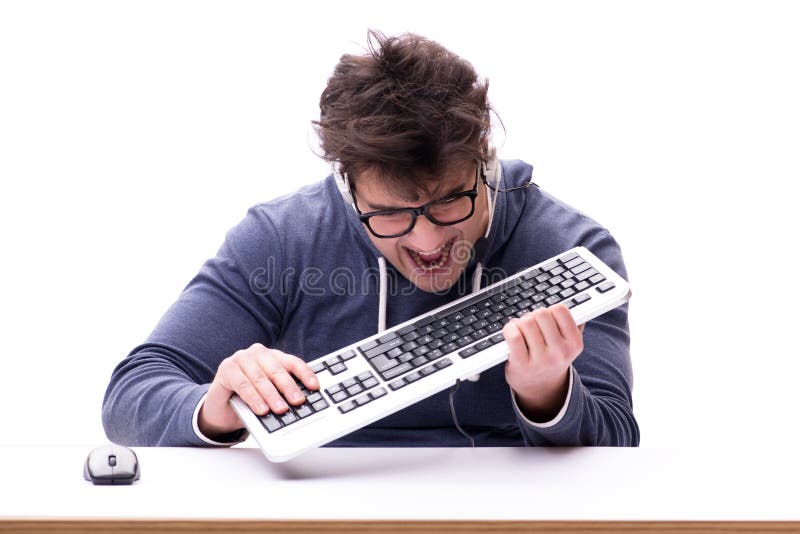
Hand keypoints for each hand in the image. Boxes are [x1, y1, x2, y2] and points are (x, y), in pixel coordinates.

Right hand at [198, 343, 318, 438]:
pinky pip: (243, 384)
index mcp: (272, 356)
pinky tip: (261, 409)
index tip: (314, 386)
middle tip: (298, 401)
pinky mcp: (227, 368)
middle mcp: (257, 353)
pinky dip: (253, 398)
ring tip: (281, 409)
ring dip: (272, 395)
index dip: (305, 374)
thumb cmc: (249, 398)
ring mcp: (241, 358)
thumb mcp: (269, 394)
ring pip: (260, 378)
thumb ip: (282, 393)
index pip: (292, 362)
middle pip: (277, 369)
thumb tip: (300, 403)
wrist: (221, 407)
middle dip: (289, 387)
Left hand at [502, 304, 584, 421]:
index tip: (546, 319)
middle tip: (531, 326)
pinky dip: (509, 329)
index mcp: (574, 343)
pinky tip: (511, 333)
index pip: (560, 310)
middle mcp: (560, 352)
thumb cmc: (551, 359)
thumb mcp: (568, 345)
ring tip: (521, 331)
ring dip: (519, 323)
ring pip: (526, 322)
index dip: (549, 311)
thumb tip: (575, 304)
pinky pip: (514, 335)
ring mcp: (541, 360)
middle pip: (541, 314)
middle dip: (533, 316)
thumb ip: (573, 325)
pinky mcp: (522, 364)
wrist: (540, 389)